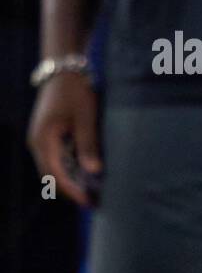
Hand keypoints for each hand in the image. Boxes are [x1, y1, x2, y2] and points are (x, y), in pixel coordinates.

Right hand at [25, 70, 100, 206]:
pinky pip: (56, 158)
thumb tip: (93, 171)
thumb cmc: (75, 92)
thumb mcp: (86, 118)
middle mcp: (37, 143)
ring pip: (53, 168)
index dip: (71, 190)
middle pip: (51, 175)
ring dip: (70, 180)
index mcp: (43, 140)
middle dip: (71, 190)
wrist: (63, 71)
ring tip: (92, 191)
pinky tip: (86, 174)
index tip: (88, 201)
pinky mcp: (48, 137)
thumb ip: (88, 144)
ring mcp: (41, 140)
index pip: (54, 174)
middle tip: (94, 201)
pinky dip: (70, 169)